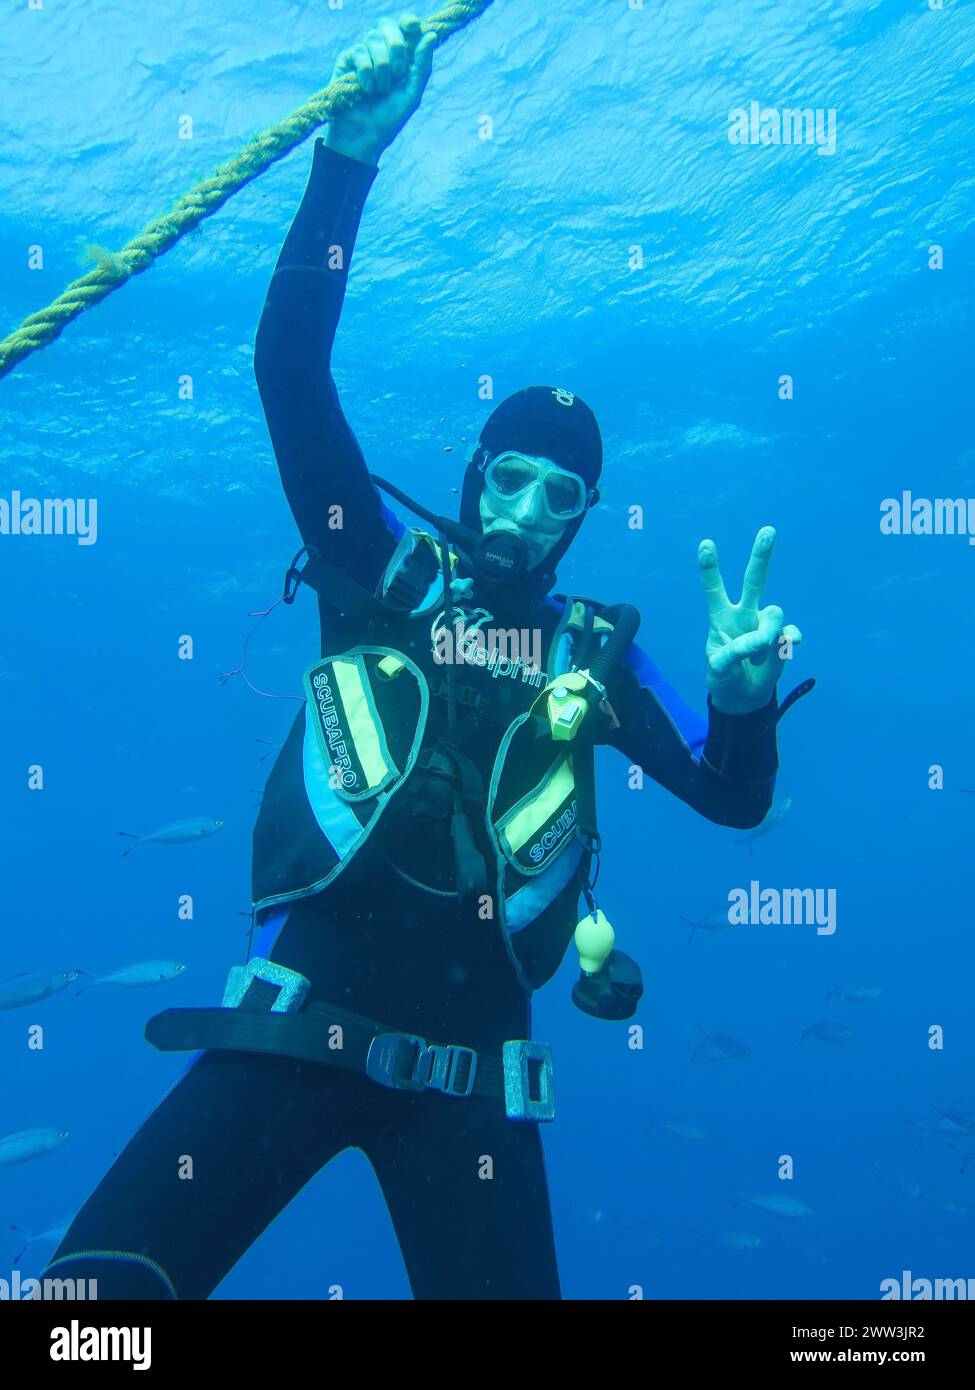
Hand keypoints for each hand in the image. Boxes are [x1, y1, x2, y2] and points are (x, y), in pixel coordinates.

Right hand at [324, 13, 436, 165]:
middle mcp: (382, 50)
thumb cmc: (389, 118)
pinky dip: (366, 72)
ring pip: (373, 37)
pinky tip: (366, 89)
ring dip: (382, 66)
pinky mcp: (347, 60)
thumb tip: (431, 34)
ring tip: (380, 90)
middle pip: (388, 25)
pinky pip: (359, 51)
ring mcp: (363, 53)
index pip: (404, 26)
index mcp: (400, 56)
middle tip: (397, 71)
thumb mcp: (412, 94)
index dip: (408, 22)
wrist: (364, 135)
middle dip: (396, 46)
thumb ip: (422, 65)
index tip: (413, 27)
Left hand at [698, 526, 802, 714]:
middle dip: (761, 556)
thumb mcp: (720, 668)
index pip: (714, 589)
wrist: (743, 697)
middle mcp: (744, 615)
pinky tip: (789, 644)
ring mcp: (765, 626)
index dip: (710, 568)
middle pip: (754, 580)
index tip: (706, 543)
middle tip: (768, 531)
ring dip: (767, 632)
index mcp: (721, 618)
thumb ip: (737, 651)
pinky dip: (789, 639)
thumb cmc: (725, 678)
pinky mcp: (782, 640)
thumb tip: (764, 638)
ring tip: (760, 648)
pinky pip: (790, 633)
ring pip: (774, 613)